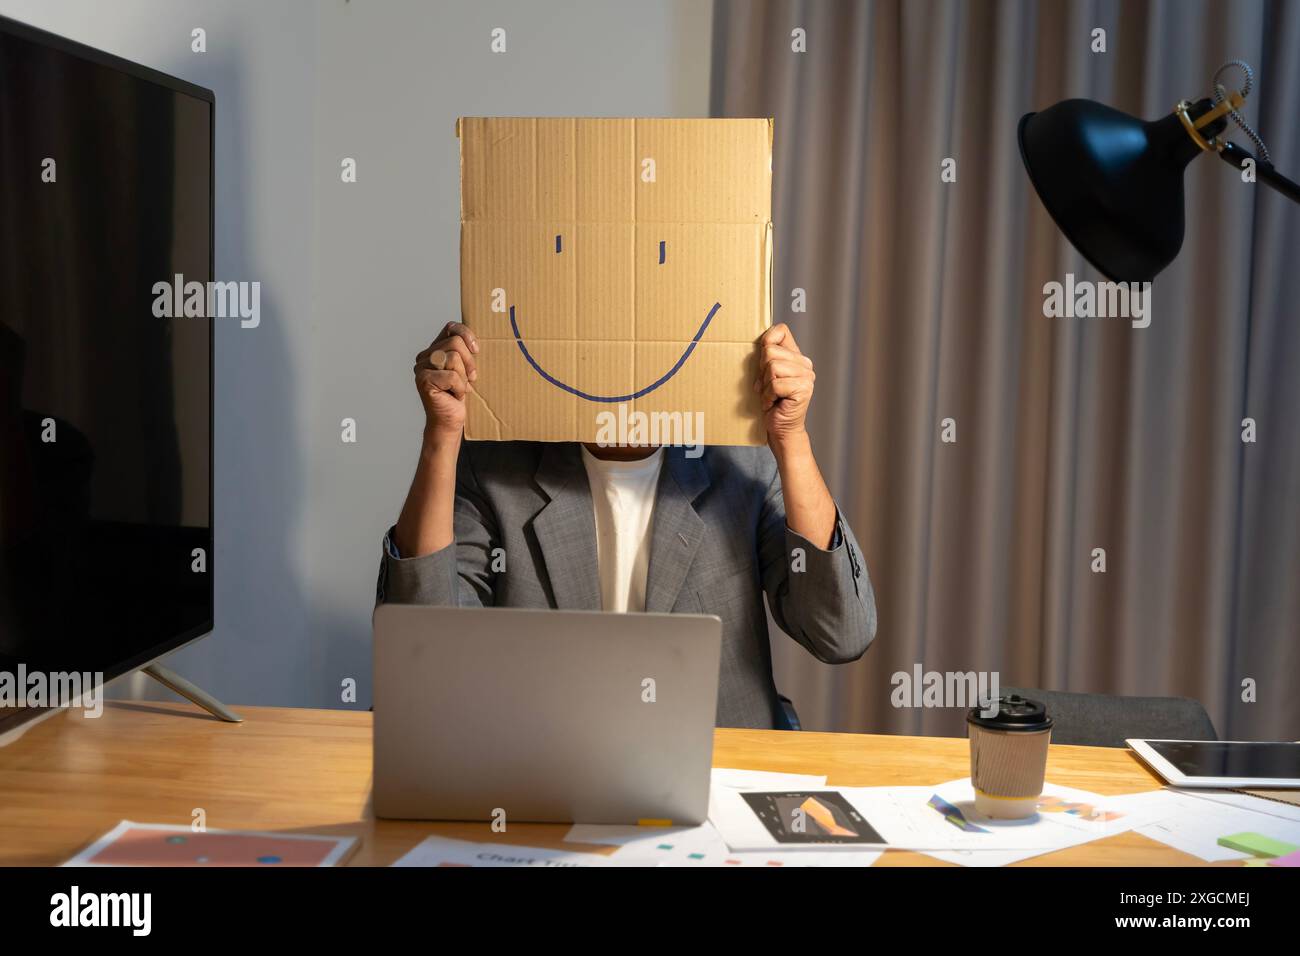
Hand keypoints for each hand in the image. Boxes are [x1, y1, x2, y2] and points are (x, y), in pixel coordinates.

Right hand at [414, 321, 477, 439]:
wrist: (449, 421)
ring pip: (454, 358)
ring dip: (463, 377)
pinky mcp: (424, 380)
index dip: (467, 334)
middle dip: (469, 362)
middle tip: (469, 379)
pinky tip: (453, 395)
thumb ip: (465, 352)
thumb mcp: (466, 368)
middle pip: (455, 343)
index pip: (451, 328)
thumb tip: (474, 343)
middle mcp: (424, 356)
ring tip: (458, 388)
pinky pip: (452, 376)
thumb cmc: (458, 395)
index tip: (476, 350)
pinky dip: (459, 388)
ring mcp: (421, 368)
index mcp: (433, 349)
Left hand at [754, 323, 814, 443]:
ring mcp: (806, 376)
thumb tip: (759, 345)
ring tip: (771, 396)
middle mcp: (805, 364)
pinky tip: (773, 403)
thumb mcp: (765, 375)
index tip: (763, 362)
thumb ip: (765, 358)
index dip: (766, 341)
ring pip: (772, 367)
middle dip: (761, 371)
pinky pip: (775, 384)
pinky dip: (768, 396)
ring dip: (765, 386)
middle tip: (767, 387)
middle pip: (770, 351)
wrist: (781, 429)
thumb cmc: (772, 404)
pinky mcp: (803, 389)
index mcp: (797, 357)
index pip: (781, 330)